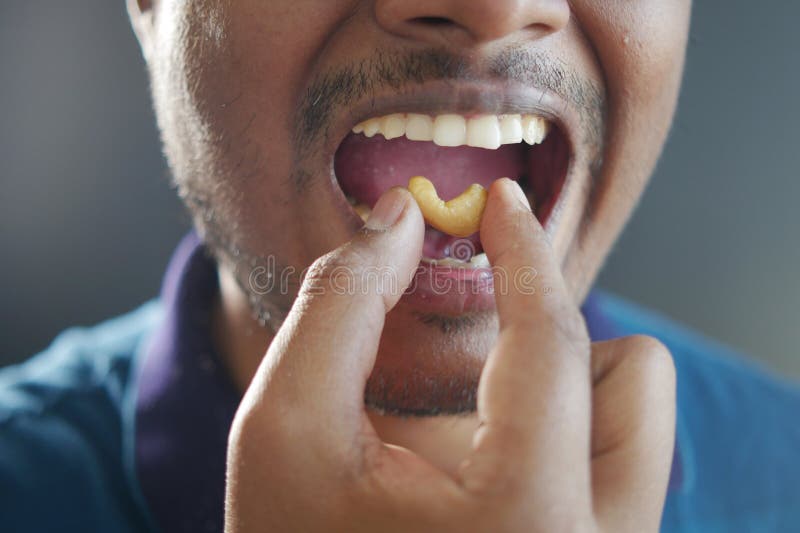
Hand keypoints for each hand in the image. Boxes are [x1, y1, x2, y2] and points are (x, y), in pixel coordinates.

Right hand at [224, 179, 675, 531]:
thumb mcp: (283, 426)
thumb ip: (340, 303)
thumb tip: (403, 218)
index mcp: (524, 525)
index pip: (552, 345)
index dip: (521, 252)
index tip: (502, 200)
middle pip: (633, 377)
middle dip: (548, 335)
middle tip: (471, 348)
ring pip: (637, 417)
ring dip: (559, 386)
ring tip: (469, 426)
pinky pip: (619, 457)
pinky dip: (560, 429)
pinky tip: (481, 466)